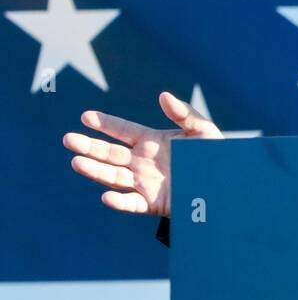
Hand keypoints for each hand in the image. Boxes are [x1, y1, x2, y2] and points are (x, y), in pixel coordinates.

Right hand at [63, 91, 223, 217]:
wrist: (227, 184)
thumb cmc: (215, 155)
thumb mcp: (202, 131)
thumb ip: (184, 113)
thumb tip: (163, 96)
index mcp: (151, 141)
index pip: (122, 130)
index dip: (104, 123)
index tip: (86, 117)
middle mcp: (142, 162)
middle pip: (109, 153)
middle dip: (89, 146)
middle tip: (68, 139)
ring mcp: (145, 182)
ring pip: (114, 177)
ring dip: (95, 171)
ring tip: (76, 162)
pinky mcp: (153, 203)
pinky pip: (132, 203)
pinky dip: (119, 202)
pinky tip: (107, 197)